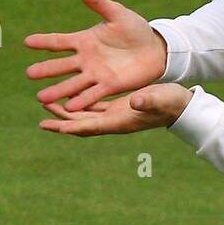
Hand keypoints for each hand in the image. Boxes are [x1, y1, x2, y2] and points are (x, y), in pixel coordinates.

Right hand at [25, 0, 168, 111]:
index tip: (26, 42)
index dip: (44, 42)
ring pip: (73, 84)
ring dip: (58, 90)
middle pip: (61, 66)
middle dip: (46, 70)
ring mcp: (96, 74)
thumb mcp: (116, 14)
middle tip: (29, 74)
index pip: (59, 41)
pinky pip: (92, 94)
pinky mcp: (109, 85)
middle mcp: (86, 59)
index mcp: (84, 40)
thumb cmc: (134, 29)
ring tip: (41, 98)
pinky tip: (69, 107)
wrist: (155, 49)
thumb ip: (98, 2)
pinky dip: (81, 100)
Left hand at [38, 84, 192, 135]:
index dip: (71, 126)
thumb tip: (133, 101)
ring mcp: (116, 115)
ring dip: (66, 112)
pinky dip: (79, 104)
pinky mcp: (118, 108)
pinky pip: (94, 107)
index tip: (53, 126)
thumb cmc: (172, 102)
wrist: (182, 106)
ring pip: (85, 116)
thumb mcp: (160, 99)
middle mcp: (115, 121)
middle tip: (42, 117)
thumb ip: (147, 101)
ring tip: (48, 104)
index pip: (91, 126)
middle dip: (62, 121)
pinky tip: (68, 97)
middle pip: (82, 124)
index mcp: (121, 121)